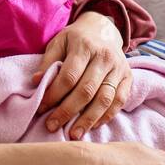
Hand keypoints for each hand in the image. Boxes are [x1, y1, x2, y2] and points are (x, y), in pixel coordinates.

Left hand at [31, 11, 133, 138]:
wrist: (103, 29)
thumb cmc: (76, 39)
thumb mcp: (58, 42)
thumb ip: (48, 62)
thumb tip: (36, 82)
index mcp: (85, 46)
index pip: (69, 76)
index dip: (54, 94)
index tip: (42, 108)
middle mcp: (104, 57)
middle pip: (86, 90)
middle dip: (67, 111)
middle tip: (52, 126)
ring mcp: (119, 67)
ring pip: (105, 98)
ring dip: (88, 119)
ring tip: (74, 134)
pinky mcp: (128, 77)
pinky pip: (119, 101)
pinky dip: (106, 116)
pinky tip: (92, 126)